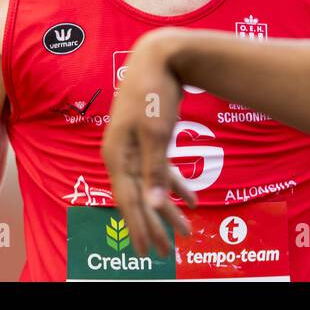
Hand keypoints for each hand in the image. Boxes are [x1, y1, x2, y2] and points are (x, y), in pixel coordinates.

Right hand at [100, 27, 197, 256]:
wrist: (159, 56)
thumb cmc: (153, 92)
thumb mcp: (157, 133)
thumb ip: (155, 172)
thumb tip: (153, 206)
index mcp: (117, 156)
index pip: (128, 201)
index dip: (141, 228)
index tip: (151, 252)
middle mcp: (120, 155)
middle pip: (137, 198)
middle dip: (154, 226)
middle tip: (167, 253)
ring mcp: (133, 147)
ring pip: (149, 186)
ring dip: (166, 209)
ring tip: (184, 232)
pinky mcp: (147, 139)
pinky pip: (158, 169)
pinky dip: (173, 184)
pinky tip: (192, 198)